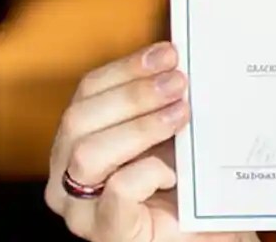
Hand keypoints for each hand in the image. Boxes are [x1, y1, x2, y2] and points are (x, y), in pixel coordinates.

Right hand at [45, 41, 256, 241]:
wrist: (208, 231)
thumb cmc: (189, 182)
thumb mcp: (175, 133)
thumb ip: (168, 101)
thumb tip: (182, 59)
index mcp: (77, 141)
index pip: (88, 92)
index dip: (127, 67)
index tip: (169, 53)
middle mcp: (67, 176)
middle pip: (79, 119)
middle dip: (133, 95)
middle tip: (180, 83)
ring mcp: (82, 209)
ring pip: (87, 155)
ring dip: (140, 127)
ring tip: (182, 115)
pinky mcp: (109, 233)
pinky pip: (118, 192)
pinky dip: (148, 172)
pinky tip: (176, 170)